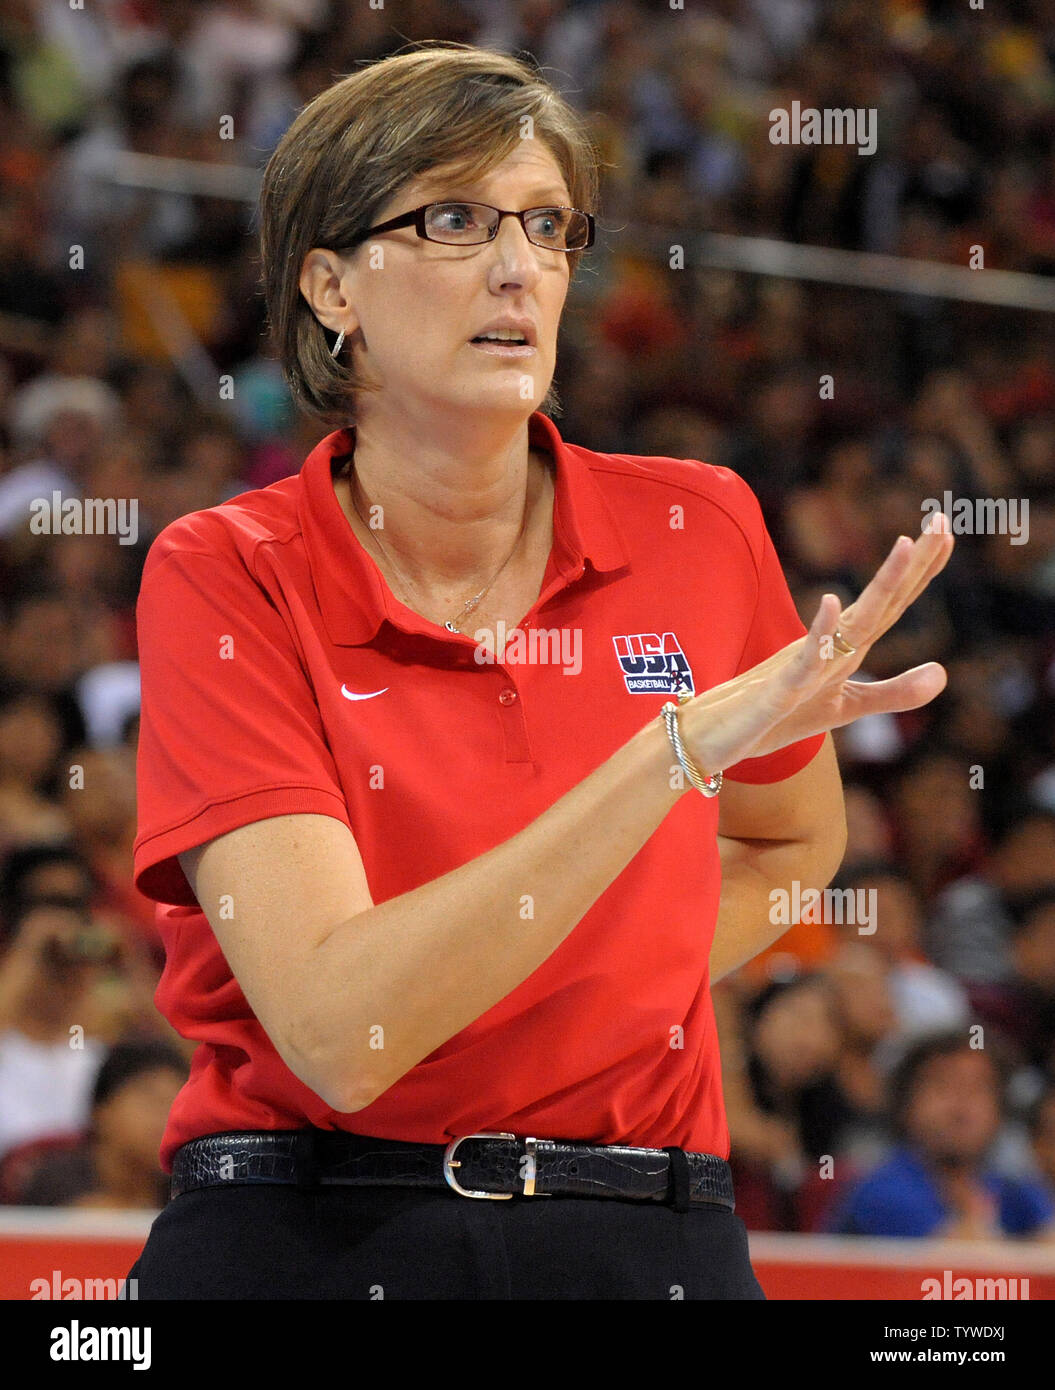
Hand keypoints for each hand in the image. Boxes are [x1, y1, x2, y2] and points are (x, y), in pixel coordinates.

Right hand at [680, 511, 953, 773]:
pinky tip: (834, 605)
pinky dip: (819, 634)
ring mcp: (804, 664)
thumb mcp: (846, 707)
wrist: (717, 733)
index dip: (922, 570)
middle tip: (940, 518)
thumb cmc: (779, 715)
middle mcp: (829, 646)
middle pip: (880, 602)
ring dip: (878, 586)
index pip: (891, 604)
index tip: (946, 530)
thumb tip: (944, 673)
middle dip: (912, 562)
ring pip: (849, 623)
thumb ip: (894, 692)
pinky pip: (803, 661)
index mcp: (847, 648)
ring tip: (904, 547)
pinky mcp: (780, 691)